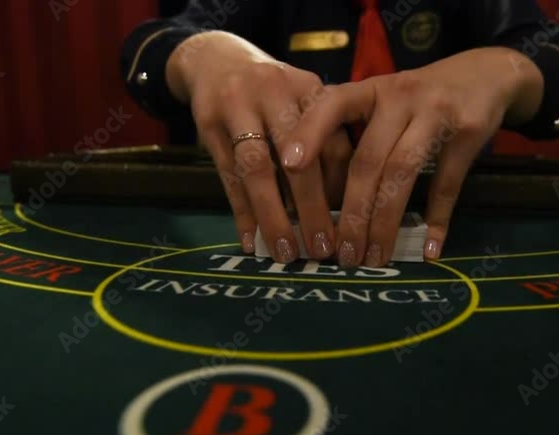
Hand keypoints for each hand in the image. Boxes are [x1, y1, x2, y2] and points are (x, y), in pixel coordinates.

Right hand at [167, 31, 351, 261]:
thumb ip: (321, 142)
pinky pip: (227, 175)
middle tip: (323, 249)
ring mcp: (238, 106)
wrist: (215, 58)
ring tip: (286, 252)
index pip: (333, 143)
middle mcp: (275, 93)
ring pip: (258, 168)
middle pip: (299, 156)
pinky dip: (241, 211)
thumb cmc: (271, 92)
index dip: (343, 189)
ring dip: (273, 215)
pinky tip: (250, 239)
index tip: (350, 227)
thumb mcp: (300, 102)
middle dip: (313, 208)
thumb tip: (342, 209)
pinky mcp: (208, 123)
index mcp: (309, 89)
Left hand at [280, 47, 543, 265]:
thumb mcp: (385, 100)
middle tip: (341, 254)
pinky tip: (430, 248)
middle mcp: (400, 98)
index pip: (333, 104)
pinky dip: (438, 218)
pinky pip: (448, 182)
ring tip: (375, 258)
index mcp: (372, 90)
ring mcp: (436, 113)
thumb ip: (354, 130)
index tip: (288, 166)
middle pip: (368, 159)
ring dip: (385, 221)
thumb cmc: (421, 97)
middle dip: (352, 212)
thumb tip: (312, 190)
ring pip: (403, 173)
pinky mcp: (469, 132)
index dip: (309, 132)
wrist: (487, 73)